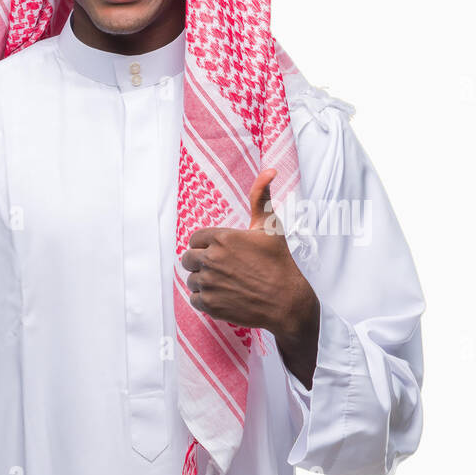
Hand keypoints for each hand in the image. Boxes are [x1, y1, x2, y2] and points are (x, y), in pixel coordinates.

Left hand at [181, 168, 319, 385]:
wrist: (287, 301)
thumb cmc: (279, 262)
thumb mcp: (271, 226)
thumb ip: (261, 197)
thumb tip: (269, 170)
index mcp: (222, 238)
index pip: (195, 239)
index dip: (206, 245)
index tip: (220, 252)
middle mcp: (212, 259)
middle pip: (188, 259)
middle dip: (201, 262)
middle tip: (221, 268)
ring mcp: (209, 283)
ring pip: (191, 280)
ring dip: (203, 281)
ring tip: (224, 283)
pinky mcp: (210, 304)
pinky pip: (194, 299)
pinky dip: (205, 300)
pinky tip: (223, 296)